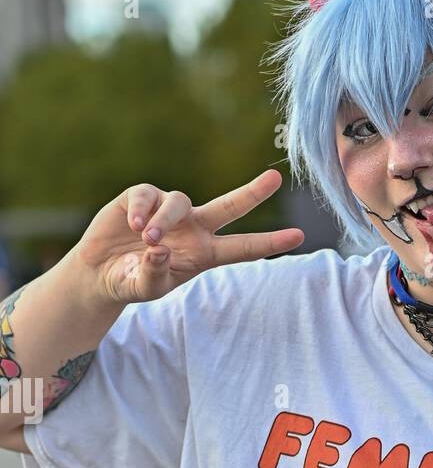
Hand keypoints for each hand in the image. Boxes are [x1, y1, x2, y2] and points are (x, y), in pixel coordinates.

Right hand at [76, 169, 304, 304]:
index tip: (299, 235)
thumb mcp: (146, 288)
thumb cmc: (132, 282)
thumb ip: (154, 273)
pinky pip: (148, 195)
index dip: (270, 242)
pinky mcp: (142, 197)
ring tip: (148, 240)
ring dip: (164, 221)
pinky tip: (134, 225)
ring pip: (178, 203)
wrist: (99, 272)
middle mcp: (194, 228)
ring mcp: (170, 210)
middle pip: (229, 206)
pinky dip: (142, 209)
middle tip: (275, 179)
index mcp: (204, 253)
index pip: (243, 247)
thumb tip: (158, 248)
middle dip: (252, 192)